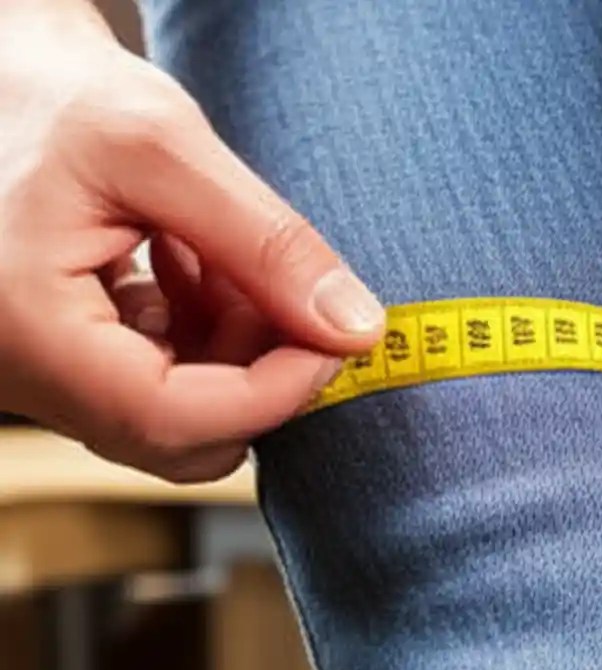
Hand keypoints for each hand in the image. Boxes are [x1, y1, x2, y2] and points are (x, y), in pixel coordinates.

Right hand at [0, 1, 383, 481]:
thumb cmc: (53, 92)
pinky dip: (203, 331)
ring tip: (221, 249)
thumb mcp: (164, 147)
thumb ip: (265, 242)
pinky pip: (155, 380)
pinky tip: (196, 261)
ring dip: (233, 341)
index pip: (166, 417)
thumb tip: (354, 329)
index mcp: (23, 325)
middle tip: (289, 286)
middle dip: (258, 368)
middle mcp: (17, 370)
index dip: (274, 393)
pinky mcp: (61, 360)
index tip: (341, 341)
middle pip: (178, 433)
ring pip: (177, 410)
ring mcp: (37, 373)